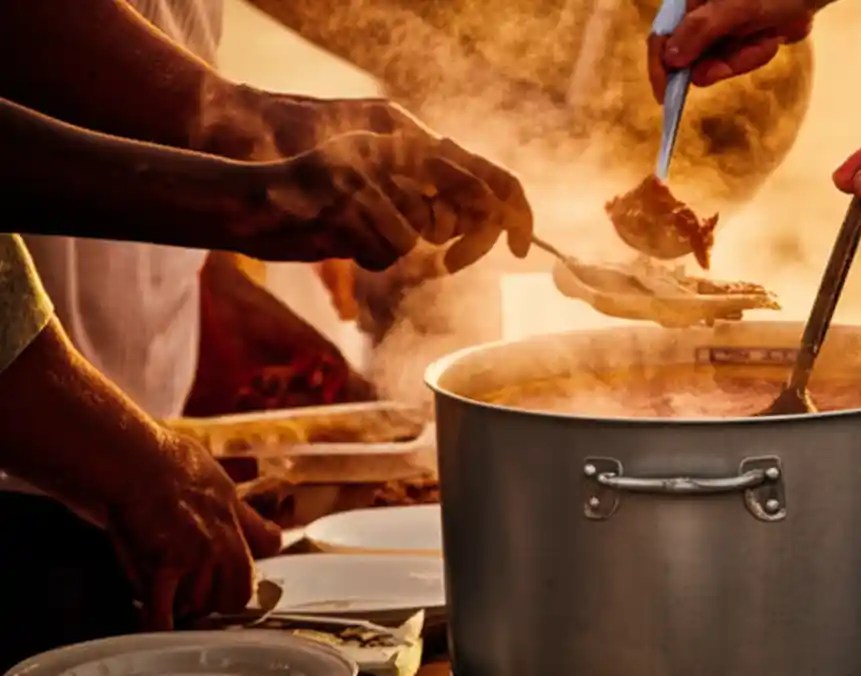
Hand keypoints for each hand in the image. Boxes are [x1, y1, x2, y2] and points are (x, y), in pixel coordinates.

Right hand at [105, 433, 281, 629]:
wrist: (131, 461)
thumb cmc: (164, 459)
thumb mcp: (213, 476)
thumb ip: (232, 504)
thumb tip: (239, 510)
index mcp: (236, 516)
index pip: (269, 545)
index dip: (255, 557)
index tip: (239, 571)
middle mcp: (223, 542)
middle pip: (237, 593)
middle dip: (219, 600)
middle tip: (199, 597)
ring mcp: (194, 558)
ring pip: (199, 605)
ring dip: (183, 608)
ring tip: (167, 600)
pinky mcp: (161, 569)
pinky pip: (162, 614)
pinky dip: (157, 626)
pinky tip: (152, 629)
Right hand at [243, 127, 531, 273]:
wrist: (248, 204)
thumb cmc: (316, 210)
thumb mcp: (374, 196)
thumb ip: (420, 200)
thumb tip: (474, 227)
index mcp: (400, 141)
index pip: (478, 172)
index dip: (514, 210)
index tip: (524, 245)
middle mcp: (389, 148)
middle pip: (460, 203)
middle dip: (466, 240)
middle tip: (454, 262)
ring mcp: (369, 174)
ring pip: (417, 234)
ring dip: (391, 248)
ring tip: (357, 234)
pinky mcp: (348, 201)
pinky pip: (389, 249)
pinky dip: (371, 256)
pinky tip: (339, 240)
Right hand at [648, 0, 818, 101]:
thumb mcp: (736, 8)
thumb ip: (701, 30)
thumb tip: (670, 58)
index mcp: (689, 1)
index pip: (662, 37)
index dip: (660, 68)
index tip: (664, 96)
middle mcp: (697, 15)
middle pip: (690, 57)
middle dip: (722, 62)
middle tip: (746, 53)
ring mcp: (716, 30)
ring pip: (714, 65)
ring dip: (743, 58)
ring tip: (767, 37)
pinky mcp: (734, 41)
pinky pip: (733, 63)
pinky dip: (753, 56)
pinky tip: (771, 38)